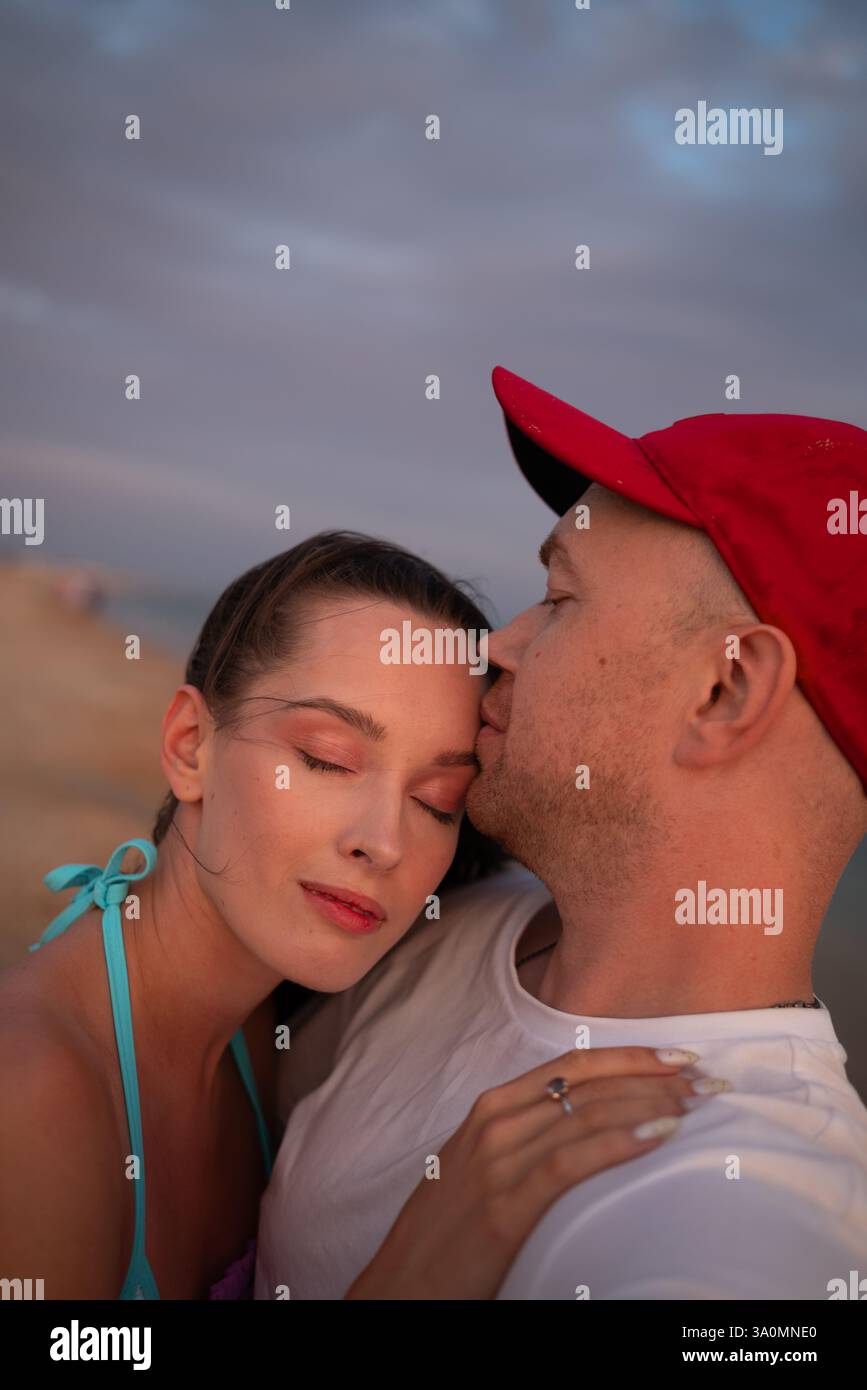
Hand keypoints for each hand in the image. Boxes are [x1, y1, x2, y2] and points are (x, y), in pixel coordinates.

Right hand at [345, 1045, 718, 1299]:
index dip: (632, 1056)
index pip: (574, 1065)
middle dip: (655, 1077)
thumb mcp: (483, 1167)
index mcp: (491, 1107)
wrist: (400, 1284)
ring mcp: (497, 1160)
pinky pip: (572, 1160)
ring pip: (587, 1112)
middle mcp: (494, 1122)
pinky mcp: (505, 1204)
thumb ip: (528, 1138)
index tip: (680, 1057)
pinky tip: (659, 1134)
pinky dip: (619, 1140)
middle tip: (708, 1081)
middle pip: (589, 1083)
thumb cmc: (448, 1230)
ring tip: (696, 1105)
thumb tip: (593, 1124)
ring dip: (650, 1102)